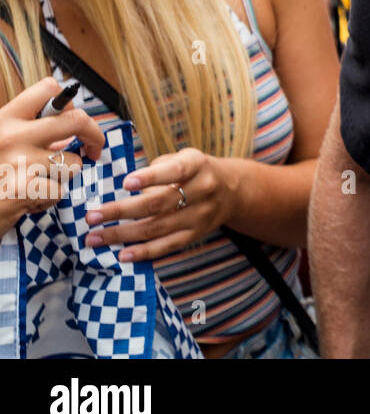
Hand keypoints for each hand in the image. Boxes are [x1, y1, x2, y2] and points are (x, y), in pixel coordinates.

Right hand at [0, 77, 104, 231]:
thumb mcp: (2, 143)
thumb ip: (30, 133)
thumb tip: (69, 131)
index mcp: (4, 119)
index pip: (48, 89)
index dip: (69, 103)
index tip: (71, 118)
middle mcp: (11, 135)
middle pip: (77, 120)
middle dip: (94, 135)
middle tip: (94, 149)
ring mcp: (19, 161)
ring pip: (72, 162)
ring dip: (61, 176)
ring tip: (35, 183)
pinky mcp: (25, 188)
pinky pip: (60, 190)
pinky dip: (48, 199)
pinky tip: (27, 200)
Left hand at [85, 147, 238, 261]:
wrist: (232, 190)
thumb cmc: (195, 171)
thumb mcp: (183, 158)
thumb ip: (157, 170)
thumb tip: (117, 189)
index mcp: (197, 165)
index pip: (174, 171)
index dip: (151, 177)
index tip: (126, 183)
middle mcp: (202, 190)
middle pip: (159, 203)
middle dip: (121, 211)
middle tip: (91, 216)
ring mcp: (200, 216)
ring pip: (158, 228)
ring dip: (123, 234)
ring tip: (94, 238)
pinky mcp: (195, 235)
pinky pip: (167, 247)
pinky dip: (144, 252)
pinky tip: (122, 255)